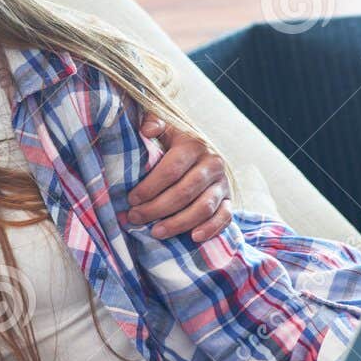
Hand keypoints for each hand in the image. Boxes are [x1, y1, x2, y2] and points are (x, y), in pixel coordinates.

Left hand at [126, 115, 232, 240]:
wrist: (202, 153)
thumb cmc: (174, 145)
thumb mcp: (164, 129)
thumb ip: (153, 123)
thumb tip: (147, 130)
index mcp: (194, 144)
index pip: (171, 169)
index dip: (149, 187)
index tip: (131, 199)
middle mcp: (212, 163)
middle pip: (184, 192)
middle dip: (157, 208)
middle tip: (135, 218)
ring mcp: (223, 183)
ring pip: (203, 207)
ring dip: (178, 223)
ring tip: (156, 232)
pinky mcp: (229, 200)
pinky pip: (224, 217)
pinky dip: (210, 229)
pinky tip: (192, 237)